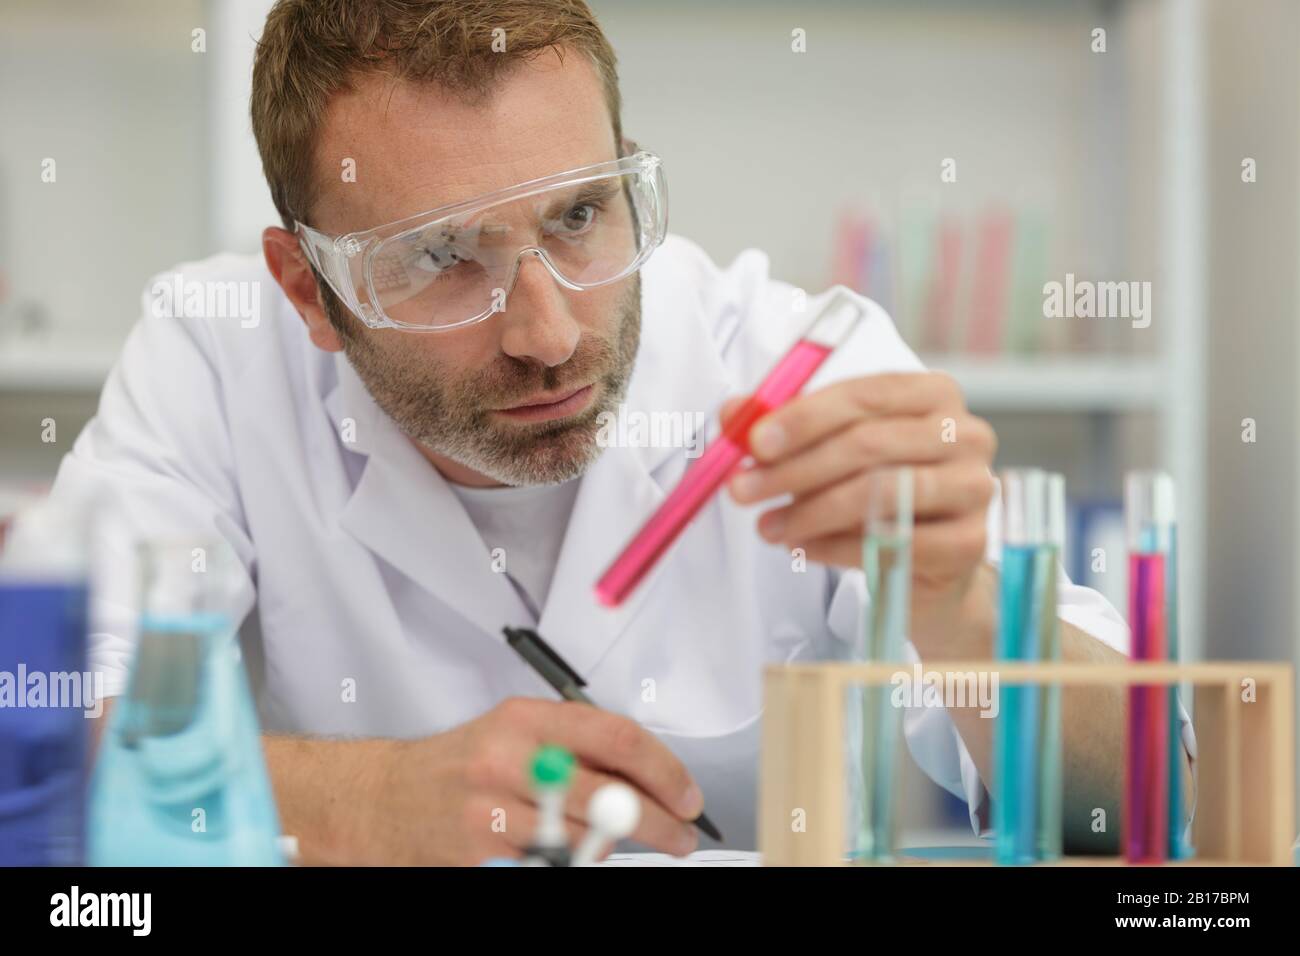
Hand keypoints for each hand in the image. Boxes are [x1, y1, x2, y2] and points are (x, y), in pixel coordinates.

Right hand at [364, 697, 702, 864]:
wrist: (382, 799)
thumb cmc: (458, 765)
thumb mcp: (515, 733)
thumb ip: (575, 745)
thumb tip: (645, 776)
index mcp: (527, 719)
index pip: (618, 739)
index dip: (665, 771)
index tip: (687, 795)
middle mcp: (509, 758)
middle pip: (610, 795)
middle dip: (658, 822)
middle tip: (680, 834)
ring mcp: (492, 808)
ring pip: (585, 837)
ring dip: (611, 846)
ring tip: (615, 844)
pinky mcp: (480, 852)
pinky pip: (550, 863)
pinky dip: (569, 860)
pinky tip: (565, 853)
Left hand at [725, 371, 996, 647]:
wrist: (928, 567)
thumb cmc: (877, 494)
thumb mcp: (829, 453)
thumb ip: (785, 428)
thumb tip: (734, 413)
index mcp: (933, 394)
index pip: (863, 395)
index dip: (804, 417)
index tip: (754, 442)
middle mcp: (964, 434)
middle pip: (868, 444)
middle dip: (795, 469)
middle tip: (743, 491)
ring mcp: (975, 488)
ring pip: (879, 493)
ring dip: (810, 511)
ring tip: (768, 526)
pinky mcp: (970, 543)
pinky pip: (892, 543)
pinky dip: (836, 547)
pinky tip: (802, 548)